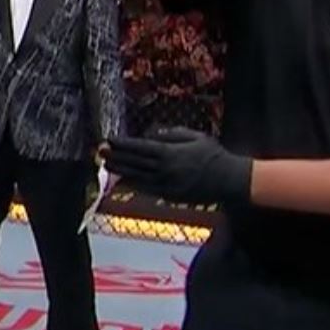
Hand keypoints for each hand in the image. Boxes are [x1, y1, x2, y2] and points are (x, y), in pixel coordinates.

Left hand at [106, 128, 251, 204]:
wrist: (229, 180)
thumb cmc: (213, 155)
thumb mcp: (195, 137)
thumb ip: (171, 134)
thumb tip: (150, 134)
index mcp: (170, 153)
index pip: (139, 147)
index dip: (122, 144)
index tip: (110, 139)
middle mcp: (164, 170)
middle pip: (133, 162)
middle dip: (115, 156)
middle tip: (100, 151)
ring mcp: (165, 184)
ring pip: (136, 177)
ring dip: (119, 170)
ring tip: (105, 165)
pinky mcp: (168, 196)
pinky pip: (146, 189)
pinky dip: (133, 183)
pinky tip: (123, 179)